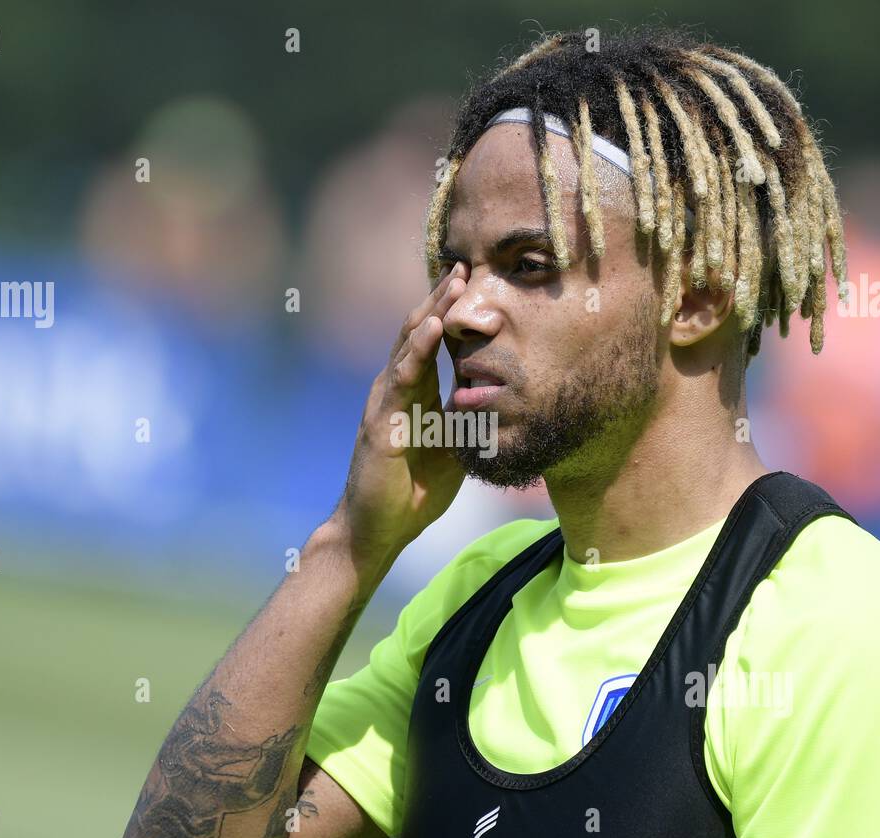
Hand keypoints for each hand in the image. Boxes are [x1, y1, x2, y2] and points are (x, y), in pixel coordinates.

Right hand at [331, 261, 470, 576]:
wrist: (377, 531)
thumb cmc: (412, 493)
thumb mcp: (453, 448)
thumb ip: (467, 420)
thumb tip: (502, 401)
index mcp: (414, 394)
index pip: (433, 342)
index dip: (452, 311)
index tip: (477, 281)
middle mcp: (396, 390)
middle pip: (419, 331)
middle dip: (442, 298)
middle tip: (467, 263)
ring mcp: (385, 402)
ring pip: (408, 345)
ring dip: (432, 311)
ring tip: (454, 281)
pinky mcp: (381, 422)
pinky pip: (401, 378)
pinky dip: (417, 350)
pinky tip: (433, 327)